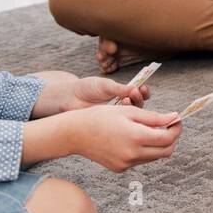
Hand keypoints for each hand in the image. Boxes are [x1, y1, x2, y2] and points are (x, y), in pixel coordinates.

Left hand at [31, 75, 152, 118]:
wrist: (69, 98)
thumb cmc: (86, 88)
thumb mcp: (105, 85)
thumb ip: (119, 88)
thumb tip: (135, 88)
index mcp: (122, 93)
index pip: (138, 94)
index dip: (143, 91)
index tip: (142, 87)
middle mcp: (121, 105)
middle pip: (138, 105)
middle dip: (139, 98)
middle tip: (134, 93)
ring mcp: (116, 117)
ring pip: (132, 116)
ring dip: (132, 107)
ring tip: (124, 100)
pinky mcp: (110, 126)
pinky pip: (122, 125)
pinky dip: (123, 119)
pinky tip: (119, 114)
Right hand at [61, 105, 182, 172]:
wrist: (74, 133)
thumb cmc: (100, 117)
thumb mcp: (129, 111)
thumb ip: (154, 117)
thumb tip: (174, 118)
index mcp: (136, 137)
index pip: (168, 138)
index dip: (177, 128)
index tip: (177, 119)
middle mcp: (133, 154)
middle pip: (166, 151)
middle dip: (172, 138)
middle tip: (168, 125)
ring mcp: (126, 164)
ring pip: (154, 157)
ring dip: (158, 144)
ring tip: (149, 129)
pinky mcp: (120, 169)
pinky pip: (140, 160)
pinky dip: (144, 150)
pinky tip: (133, 138)